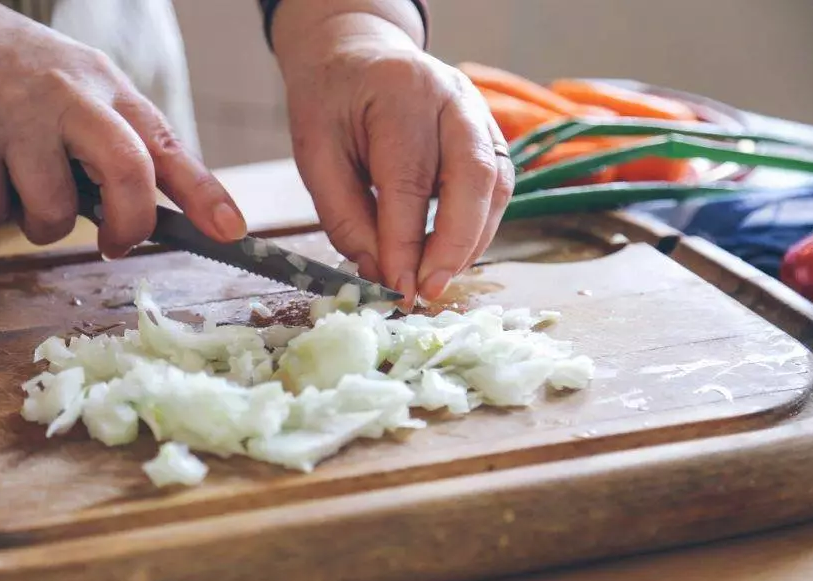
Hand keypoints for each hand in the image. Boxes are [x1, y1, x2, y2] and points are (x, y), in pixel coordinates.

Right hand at [0, 0, 245, 257]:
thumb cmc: (16, 70)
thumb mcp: (82, 86)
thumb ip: (118, 139)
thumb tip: (155, 210)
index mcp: (107, 88)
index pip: (166, 144)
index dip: (205, 193)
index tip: (231, 230)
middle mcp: (69, 96)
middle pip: (127, 172)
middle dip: (128, 225)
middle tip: (115, 244)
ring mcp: (15, 116)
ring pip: (51, 211)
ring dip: (39, 224)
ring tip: (21, 188)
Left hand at [272, 2, 514, 304]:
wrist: (355, 57)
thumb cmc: (331, 103)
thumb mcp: (315, 153)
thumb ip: (345, 215)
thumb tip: (382, 274)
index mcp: (400, 92)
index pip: (410, 179)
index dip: (406, 242)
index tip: (398, 288)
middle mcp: (452, 97)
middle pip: (473, 177)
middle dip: (454, 245)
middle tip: (429, 291)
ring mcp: (479, 112)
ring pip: (496, 185)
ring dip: (471, 242)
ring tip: (436, 279)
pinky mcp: (489, 133)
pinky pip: (497, 186)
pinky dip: (478, 227)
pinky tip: (449, 254)